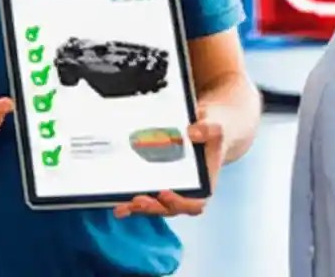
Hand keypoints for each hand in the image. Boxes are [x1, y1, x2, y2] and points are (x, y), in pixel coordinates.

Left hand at [114, 102, 226, 218]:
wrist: (208, 129)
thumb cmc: (213, 132)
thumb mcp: (216, 126)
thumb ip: (209, 129)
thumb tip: (193, 133)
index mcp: (205, 183)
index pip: (196, 202)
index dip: (180, 202)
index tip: (165, 193)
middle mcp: (188, 191)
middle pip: (170, 208)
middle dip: (153, 206)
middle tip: (137, 200)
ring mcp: (173, 189)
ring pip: (155, 205)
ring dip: (138, 208)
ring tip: (122, 207)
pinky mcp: (159, 184)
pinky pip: (146, 195)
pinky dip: (132, 200)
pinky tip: (118, 202)